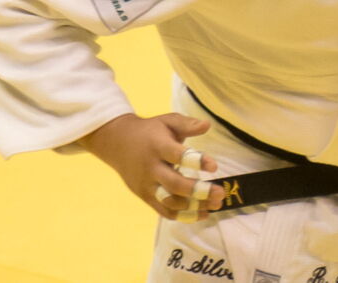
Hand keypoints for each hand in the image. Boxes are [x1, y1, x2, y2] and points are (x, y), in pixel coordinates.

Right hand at [79, 113, 225, 219]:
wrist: (117, 143)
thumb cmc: (150, 131)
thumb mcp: (167, 121)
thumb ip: (187, 124)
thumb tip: (207, 124)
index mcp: (157, 146)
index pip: (178, 156)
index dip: (197, 162)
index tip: (214, 167)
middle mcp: (150, 168)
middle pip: (174, 185)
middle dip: (199, 191)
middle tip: (221, 193)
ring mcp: (146, 185)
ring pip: (170, 202)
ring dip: (194, 206)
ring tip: (216, 204)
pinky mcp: (145, 196)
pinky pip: (164, 211)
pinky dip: (183, 216)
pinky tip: (203, 214)